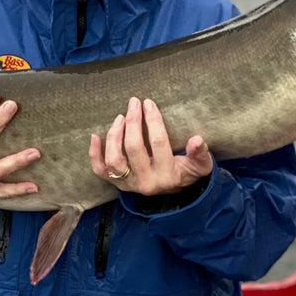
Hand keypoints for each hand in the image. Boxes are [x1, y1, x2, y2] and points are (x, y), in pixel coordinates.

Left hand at [89, 97, 212, 194]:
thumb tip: (197, 139)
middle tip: (134, 103)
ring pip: (114, 161)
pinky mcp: (118, 184)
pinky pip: (100, 171)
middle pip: (134, 149)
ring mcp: (129, 184)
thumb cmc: (188, 173)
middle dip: (133, 122)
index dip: (153, 120)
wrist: (175, 192)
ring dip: (114, 135)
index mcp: (167, 175)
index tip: (149, 103)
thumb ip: (200, 153)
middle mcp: (146, 182)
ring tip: (120, 117)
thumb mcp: (201, 165)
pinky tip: (94, 136)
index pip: (158, 143)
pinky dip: (94, 154)